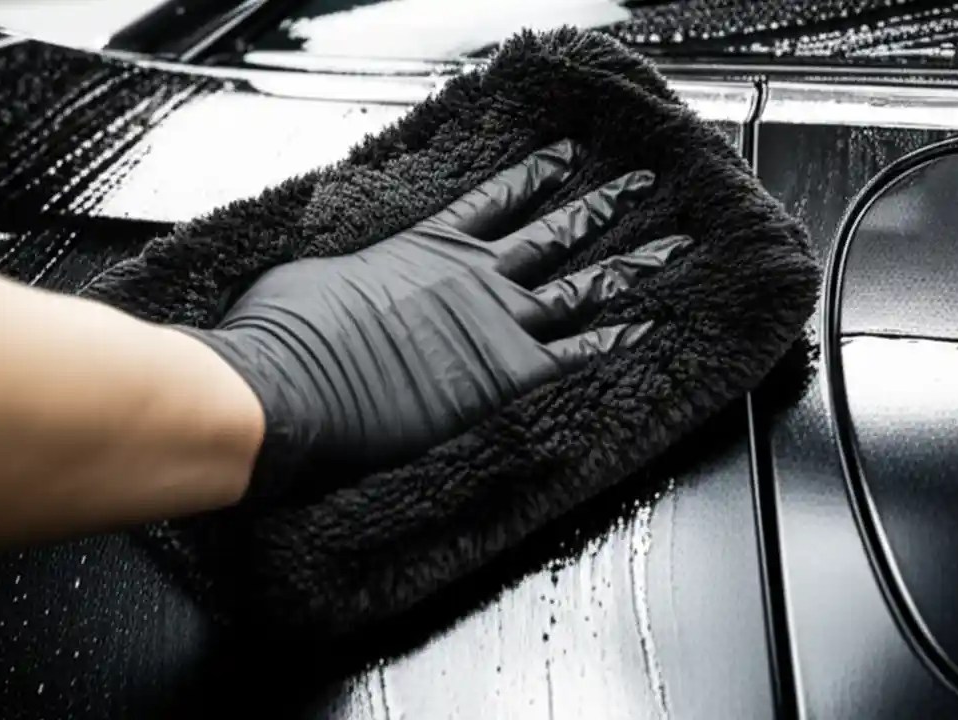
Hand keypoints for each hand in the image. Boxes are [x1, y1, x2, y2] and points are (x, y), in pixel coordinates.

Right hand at [182, 141, 687, 498]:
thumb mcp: (312, 275)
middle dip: (602, 205)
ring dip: (630, 264)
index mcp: (428, 246)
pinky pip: (578, 353)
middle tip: (640, 184)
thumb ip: (349, 273)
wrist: (291, 382)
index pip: (496, 198)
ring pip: (581, 284)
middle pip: (555, 231)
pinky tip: (648, 328)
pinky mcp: (506, 374)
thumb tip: (339, 281)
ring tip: (670, 247)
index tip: (568, 152)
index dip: (537, 172)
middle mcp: (473, 275)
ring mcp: (495, 320)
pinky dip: (616, 339)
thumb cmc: (288, 332)